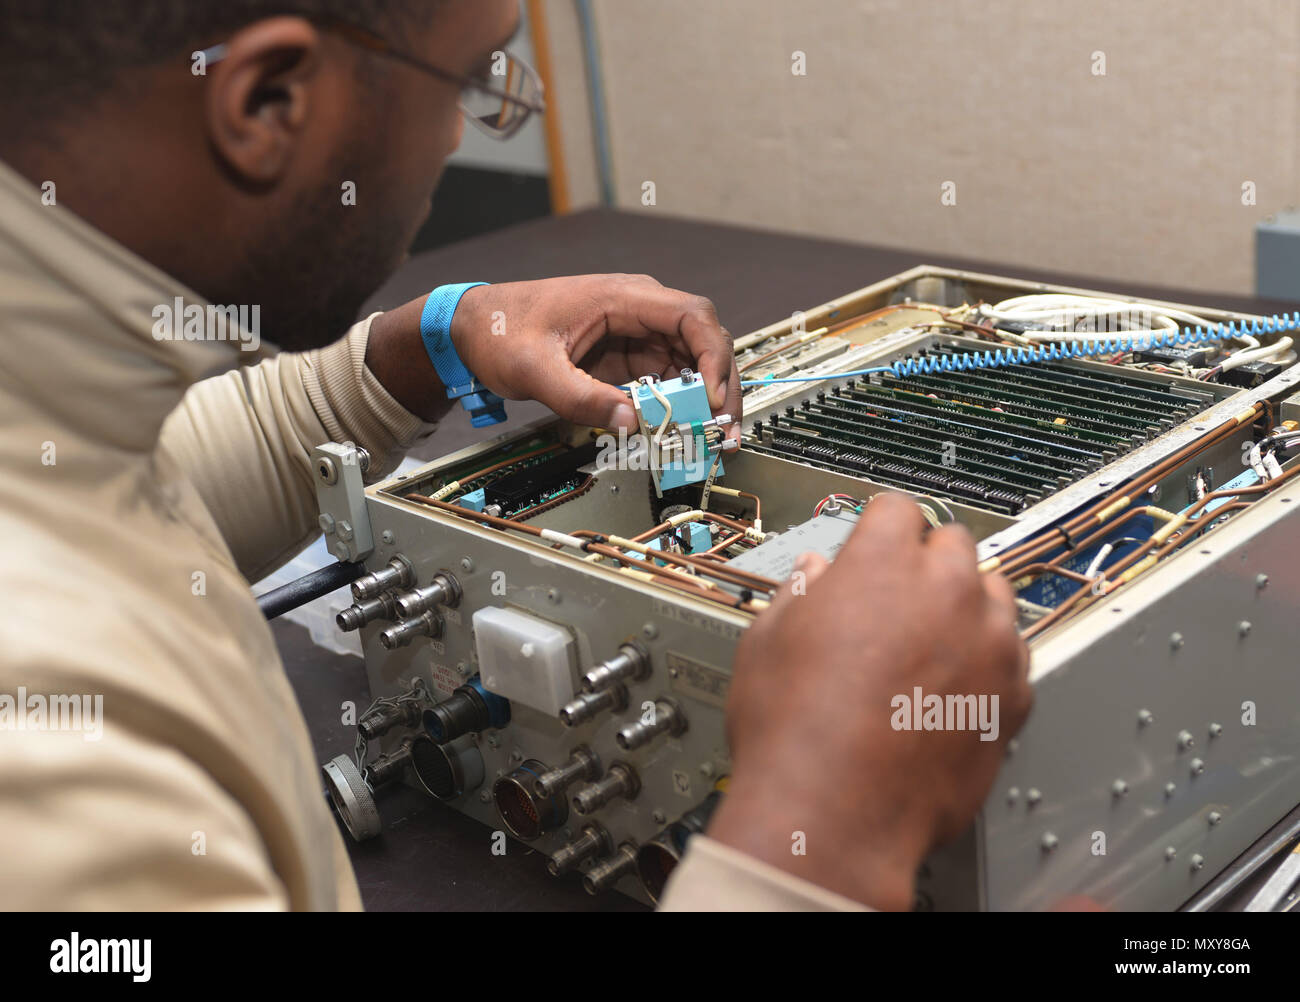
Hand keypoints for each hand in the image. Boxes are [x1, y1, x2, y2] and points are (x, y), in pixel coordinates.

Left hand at [449, 275, 740, 437]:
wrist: (474, 329)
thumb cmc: (501, 331)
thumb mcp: (534, 368)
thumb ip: (579, 397)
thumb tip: (626, 423)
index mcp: (622, 296)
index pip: (692, 316)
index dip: (712, 357)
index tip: (710, 397)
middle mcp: (638, 310)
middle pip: (704, 340)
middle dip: (720, 385)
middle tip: (723, 430)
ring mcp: (635, 333)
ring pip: (692, 362)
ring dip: (705, 398)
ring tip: (710, 436)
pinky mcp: (627, 356)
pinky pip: (667, 378)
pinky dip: (680, 403)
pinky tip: (682, 428)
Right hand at [706, 493, 1031, 909]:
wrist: (835, 813)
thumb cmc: (795, 731)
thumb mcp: (768, 641)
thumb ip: (800, 593)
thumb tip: (814, 577)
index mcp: (883, 562)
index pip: (898, 509)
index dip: (879, 528)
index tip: (874, 545)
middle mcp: (947, 590)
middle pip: (954, 545)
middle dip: (926, 564)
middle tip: (896, 601)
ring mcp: (990, 644)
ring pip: (994, 596)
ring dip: (965, 608)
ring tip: (927, 647)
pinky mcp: (1015, 698)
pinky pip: (1014, 658)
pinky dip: (988, 664)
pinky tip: (949, 691)